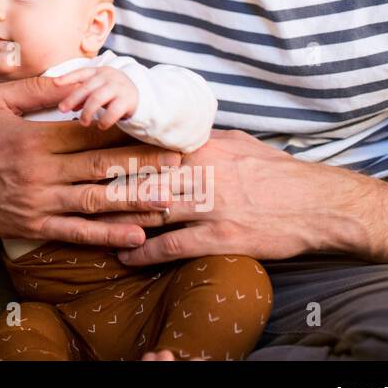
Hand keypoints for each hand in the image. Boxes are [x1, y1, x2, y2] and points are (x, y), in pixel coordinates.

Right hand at [0, 74, 179, 249]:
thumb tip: (77, 76)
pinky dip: (107, 234)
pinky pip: (76, 233)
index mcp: (34, 138)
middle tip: (180, 161)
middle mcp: (39, 172)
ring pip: (95, 201)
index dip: (123, 129)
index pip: (88, 132)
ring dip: (135, 200)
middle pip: (101, 166)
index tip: (153, 125)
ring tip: (170, 197)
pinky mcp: (34, 227)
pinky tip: (136, 234)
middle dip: (143, 163)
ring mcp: (38, 202)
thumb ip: (39, 88)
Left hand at [55, 66, 138, 127]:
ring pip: (97, 98)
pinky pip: (113, 111)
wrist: (138, 93)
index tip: (55, 83)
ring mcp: (118, 87)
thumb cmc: (111, 91)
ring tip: (83, 122)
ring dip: (87, 112)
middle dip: (72, 99)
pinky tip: (100, 126)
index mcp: (98, 72)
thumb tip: (67, 106)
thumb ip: (82, 96)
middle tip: (61, 109)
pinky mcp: (127, 100)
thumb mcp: (97, 89)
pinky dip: (105, 120)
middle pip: (86, 88)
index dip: (68, 77)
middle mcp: (107, 77)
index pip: (81, 73)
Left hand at [98, 129, 367, 266]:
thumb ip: (202, 139)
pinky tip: (124, 254)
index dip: (110, 151)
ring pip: (149, 210)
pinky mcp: (220, 236)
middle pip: (138, 178)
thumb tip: (174, 133)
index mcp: (202, 148)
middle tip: (70, 189)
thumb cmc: (277, 172)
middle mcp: (201, 174)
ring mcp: (210, 206)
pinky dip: (144, 250)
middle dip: (101, 184)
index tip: (81, 153)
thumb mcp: (238, 143)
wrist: (318, 204)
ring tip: (86, 225)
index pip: (145, 147)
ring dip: (114, 219)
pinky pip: (172, 245)